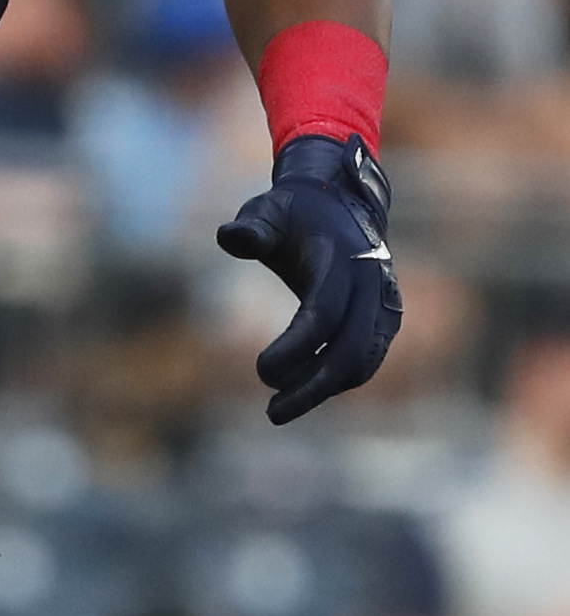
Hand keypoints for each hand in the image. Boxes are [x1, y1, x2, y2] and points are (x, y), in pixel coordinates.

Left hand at [217, 133, 403, 423]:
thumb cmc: (293, 212)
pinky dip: (337, 380)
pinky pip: (366, 358)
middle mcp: (371, 284)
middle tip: (272, 412)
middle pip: (349, 350)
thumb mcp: (266, 210)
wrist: (342, 203)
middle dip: (312, 387)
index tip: (261, 373)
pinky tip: (301, 390)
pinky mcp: (386, 319)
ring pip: (363, 362)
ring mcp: (385, 304)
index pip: (323, 314)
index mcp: (341, 259)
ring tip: (279, 408)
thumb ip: (251, 228)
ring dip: (323, 390)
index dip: (296, 347)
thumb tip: (230, 237)